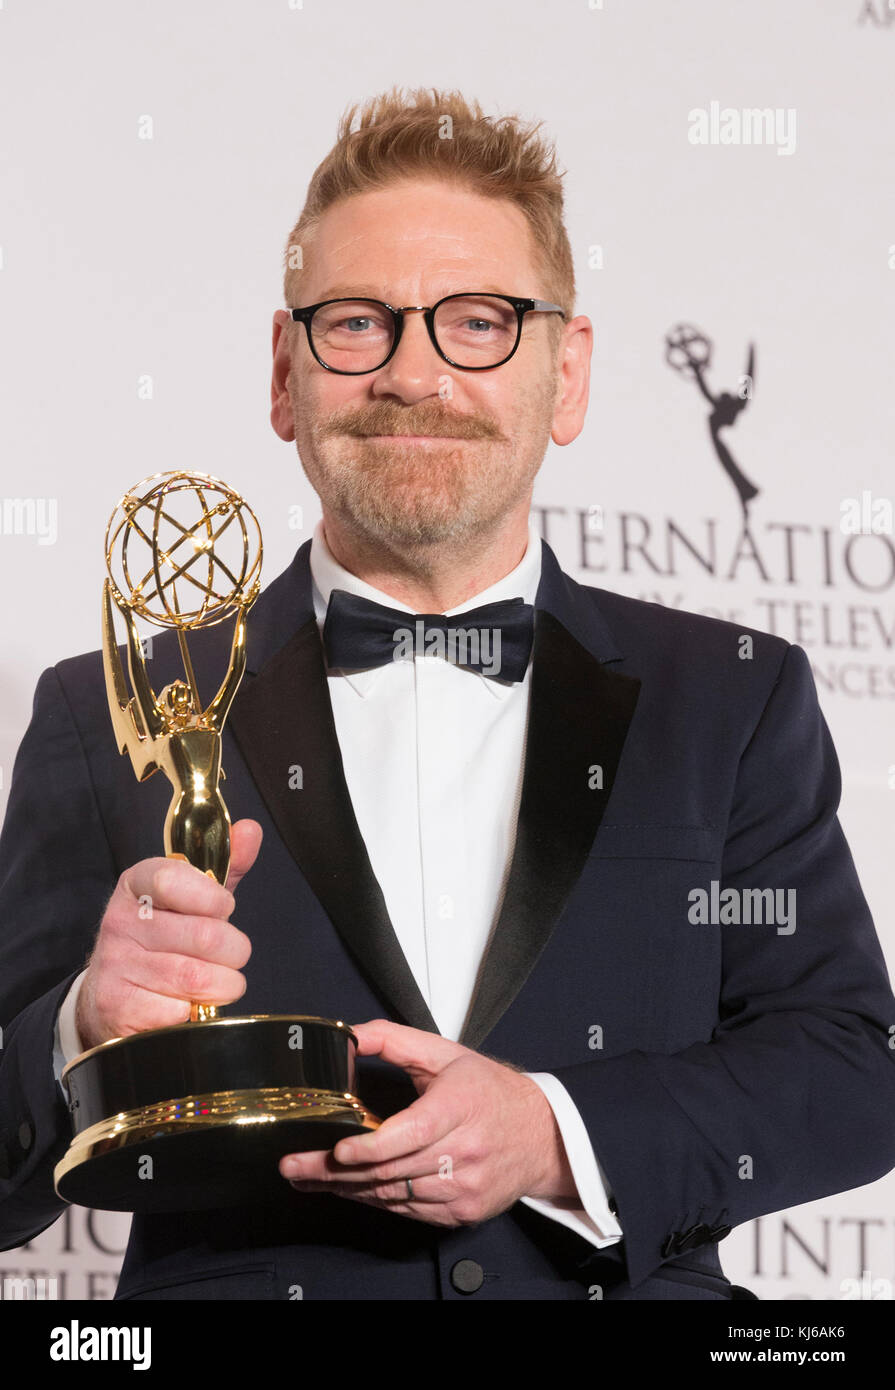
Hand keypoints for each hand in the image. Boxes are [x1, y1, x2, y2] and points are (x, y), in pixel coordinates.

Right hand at [75, 819, 261, 1049]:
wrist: (109, 996)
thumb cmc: (162, 939)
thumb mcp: (190, 898)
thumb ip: (224, 865)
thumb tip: (251, 830)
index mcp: (136, 886)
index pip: (172, 879)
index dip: (212, 897)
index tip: (225, 907)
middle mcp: (120, 922)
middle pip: (204, 936)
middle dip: (235, 950)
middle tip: (232, 954)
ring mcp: (116, 965)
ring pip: (197, 978)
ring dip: (224, 984)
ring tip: (219, 981)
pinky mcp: (119, 1007)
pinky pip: (180, 1013)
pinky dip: (196, 1014)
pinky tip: (187, 1005)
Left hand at [279, 1020, 577, 1225]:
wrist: (542, 1135)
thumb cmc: (490, 1091)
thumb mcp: (445, 1053)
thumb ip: (394, 1040)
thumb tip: (351, 1036)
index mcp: (459, 1107)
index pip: (410, 1133)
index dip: (370, 1148)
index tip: (337, 1150)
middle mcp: (464, 1151)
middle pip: (390, 1171)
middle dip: (334, 1172)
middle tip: (294, 1166)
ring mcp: (464, 1187)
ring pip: (394, 1195)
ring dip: (347, 1190)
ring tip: (309, 1179)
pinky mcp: (463, 1211)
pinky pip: (409, 1210)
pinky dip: (376, 1201)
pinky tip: (349, 1191)